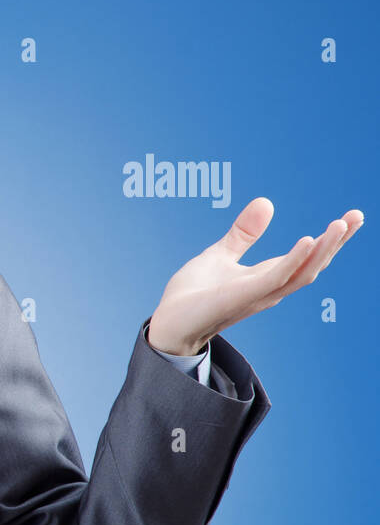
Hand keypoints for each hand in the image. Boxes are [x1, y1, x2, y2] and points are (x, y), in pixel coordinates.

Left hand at [147, 197, 363, 354]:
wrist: (168, 323)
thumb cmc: (193, 296)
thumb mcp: (221, 254)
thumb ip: (244, 233)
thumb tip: (266, 201)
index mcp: (266, 277)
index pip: (307, 257)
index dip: (331, 239)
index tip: (352, 217)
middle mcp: (269, 288)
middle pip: (313, 265)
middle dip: (336, 242)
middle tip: (357, 216)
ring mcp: (258, 295)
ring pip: (301, 273)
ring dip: (322, 250)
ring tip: (340, 225)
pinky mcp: (242, 297)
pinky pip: (274, 279)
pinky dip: (292, 261)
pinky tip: (306, 242)